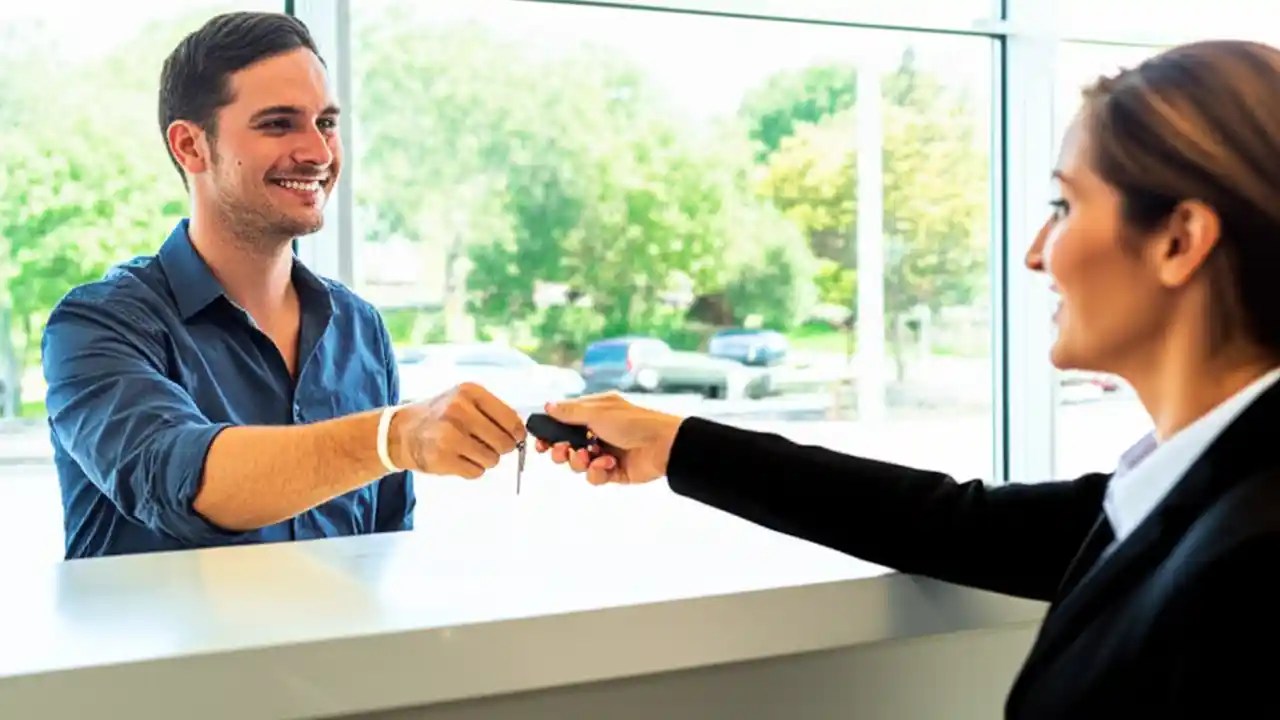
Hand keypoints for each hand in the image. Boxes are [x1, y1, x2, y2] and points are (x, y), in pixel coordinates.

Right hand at [389, 383, 525, 478]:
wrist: (402, 432)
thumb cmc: (440, 416)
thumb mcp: (464, 399)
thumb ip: (493, 411)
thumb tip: (521, 433)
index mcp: (469, 392)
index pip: (511, 419)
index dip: (517, 433)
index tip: (514, 437)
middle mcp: (458, 411)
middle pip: (504, 442)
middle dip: (501, 448)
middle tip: (488, 445)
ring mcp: (449, 435)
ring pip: (492, 459)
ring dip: (485, 459)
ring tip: (469, 450)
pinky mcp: (442, 458)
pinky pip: (476, 472)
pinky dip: (472, 469)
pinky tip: (458, 459)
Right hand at [536, 392, 683, 484]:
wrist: (663, 446)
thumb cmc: (633, 422)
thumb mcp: (598, 412)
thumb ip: (570, 412)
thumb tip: (548, 405)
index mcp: (594, 413)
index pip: (563, 422)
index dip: (550, 432)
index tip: (540, 441)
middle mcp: (597, 432)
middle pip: (566, 446)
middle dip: (561, 451)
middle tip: (564, 451)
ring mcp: (604, 452)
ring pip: (578, 464)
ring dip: (580, 462)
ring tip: (590, 457)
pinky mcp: (613, 471)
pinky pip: (594, 476)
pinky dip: (597, 472)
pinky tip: (608, 464)